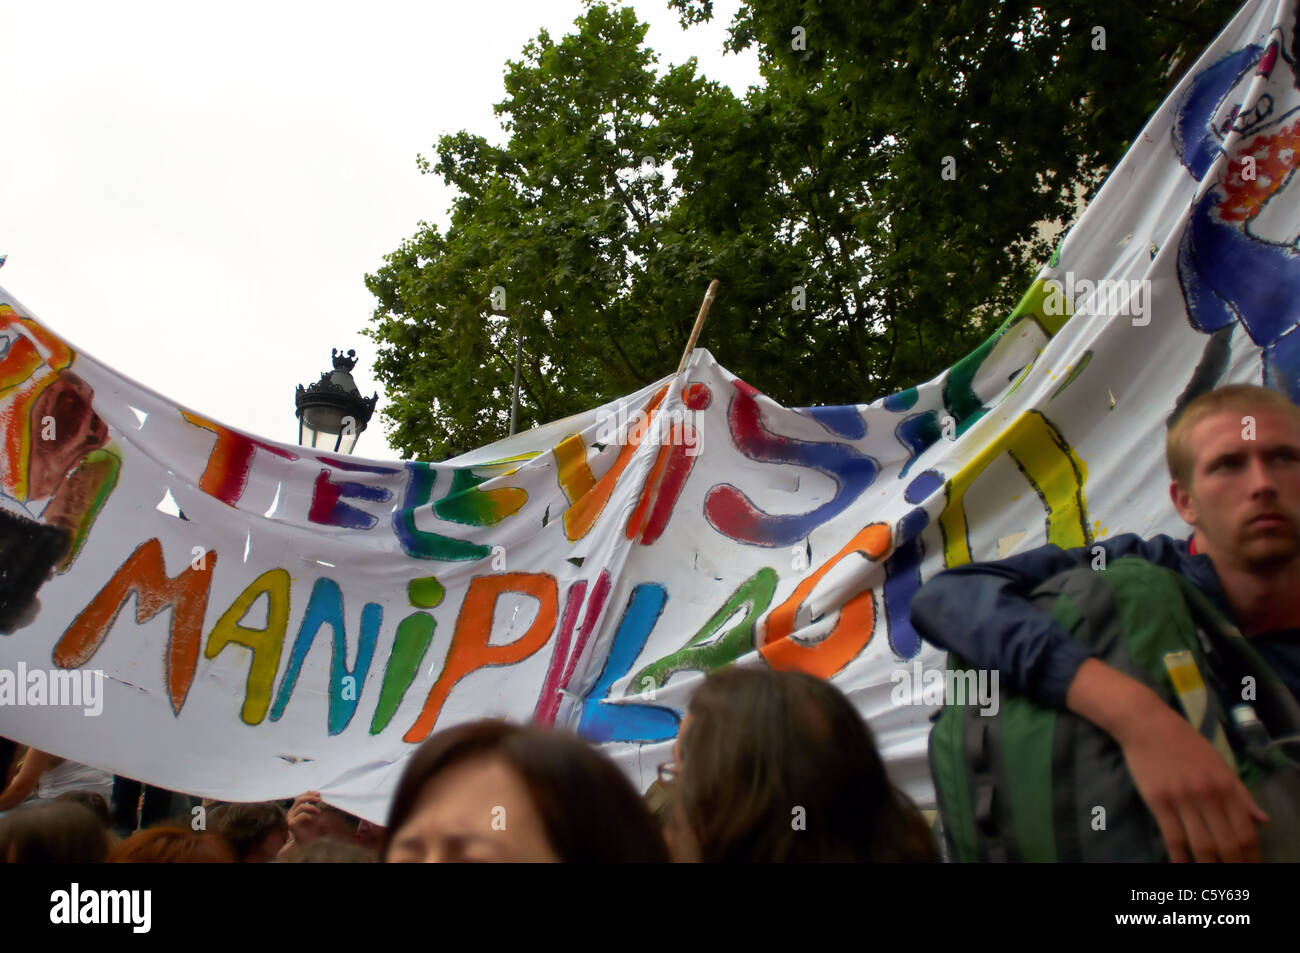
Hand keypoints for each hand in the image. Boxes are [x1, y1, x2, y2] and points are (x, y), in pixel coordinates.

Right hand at [285, 791, 326, 846]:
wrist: (306, 844)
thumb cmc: (312, 829)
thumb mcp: (315, 815)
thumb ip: (315, 806)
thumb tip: (319, 794)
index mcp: (295, 809)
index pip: (300, 797)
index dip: (309, 793)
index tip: (319, 794)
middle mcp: (291, 812)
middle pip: (299, 799)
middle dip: (310, 797)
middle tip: (320, 799)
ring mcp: (290, 818)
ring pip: (301, 806)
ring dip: (312, 807)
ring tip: (319, 812)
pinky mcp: (291, 824)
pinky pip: (301, 815)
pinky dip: (308, 815)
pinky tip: (313, 818)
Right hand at [1116, 702, 1267, 861]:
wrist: (1147, 724)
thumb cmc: (1185, 743)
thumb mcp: (1219, 764)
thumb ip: (1241, 793)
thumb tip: (1262, 820)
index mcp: (1227, 785)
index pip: (1246, 832)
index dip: (1251, 856)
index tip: (1249, 868)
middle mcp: (1209, 794)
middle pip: (1227, 843)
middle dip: (1232, 866)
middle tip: (1231, 878)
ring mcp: (1183, 798)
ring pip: (1201, 845)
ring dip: (1207, 867)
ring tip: (1208, 877)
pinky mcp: (1158, 800)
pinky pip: (1172, 837)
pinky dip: (1179, 857)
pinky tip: (1181, 867)